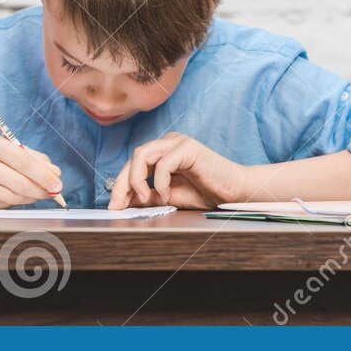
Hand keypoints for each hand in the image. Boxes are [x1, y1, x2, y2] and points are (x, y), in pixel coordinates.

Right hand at [0, 134, 63, 209]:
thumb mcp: (6, 148)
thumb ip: (32, 157)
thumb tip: (55, 173)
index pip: (23, 161)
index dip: (43, 175)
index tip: (58, 184)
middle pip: (20, 183)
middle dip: (41, 190)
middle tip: (54, 193)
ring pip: (14, 197)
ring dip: (31, 197)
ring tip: (37, 193)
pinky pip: (4, 205)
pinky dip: (16, 202)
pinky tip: (18, 196)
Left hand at [107, 132, 249, 209]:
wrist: (235, 192)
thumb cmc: (206, 193)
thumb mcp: (169, 197)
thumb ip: (148, 196)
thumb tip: (124, 202)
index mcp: (162, 152)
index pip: (133, 165)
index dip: (120, 185)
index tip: (114, 207)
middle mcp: (167, 143)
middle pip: (134, 158)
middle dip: (122, 183)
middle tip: (119, 206)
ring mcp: (177, 143)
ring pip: (143, 155)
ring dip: (137, 179)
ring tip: (144, 198)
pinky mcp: (188, 148)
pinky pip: (164, 162)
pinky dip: (159, 181)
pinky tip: (165, 195)